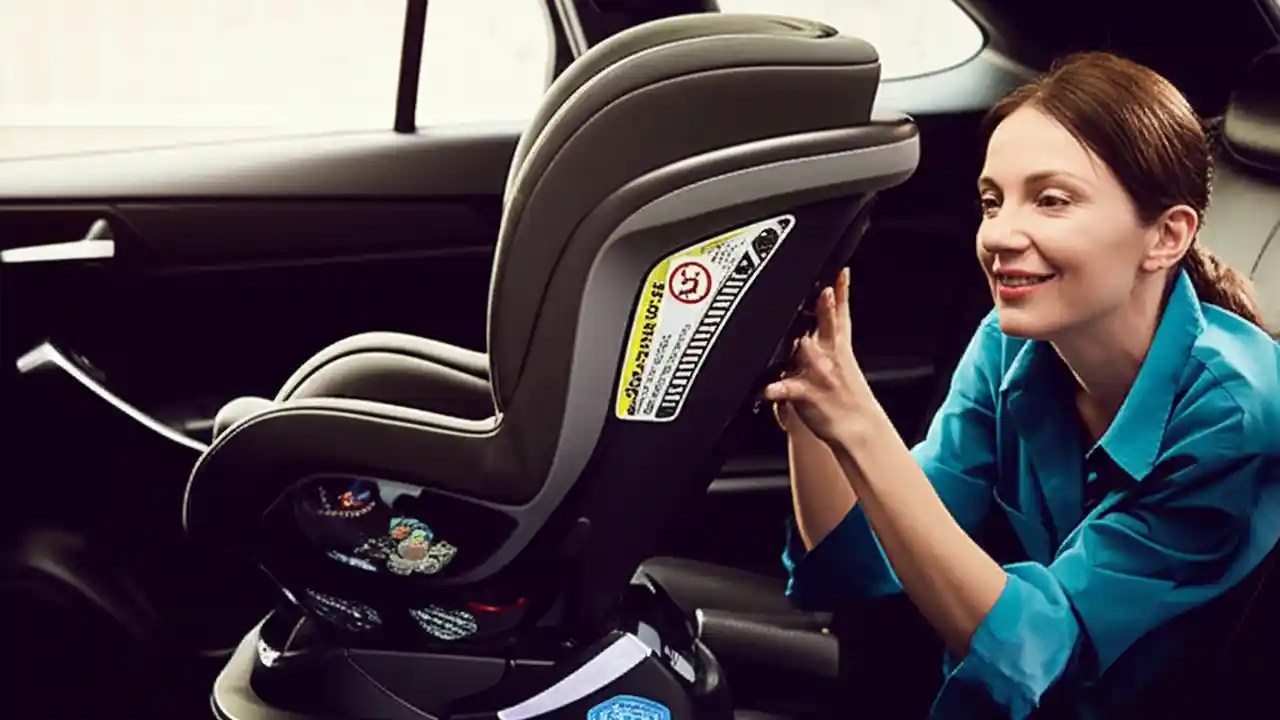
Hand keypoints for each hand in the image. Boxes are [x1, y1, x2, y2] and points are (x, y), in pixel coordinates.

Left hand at [764, 268, 874, 445]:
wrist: (859, 428)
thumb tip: (809, 321)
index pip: (840, 314)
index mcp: (838, 347)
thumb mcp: (841, 360)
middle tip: (824, 293)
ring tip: (800, 338)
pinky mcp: (807, 395)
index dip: (841, 292)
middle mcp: (829, 357)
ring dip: (803, 345)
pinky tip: (765, 390)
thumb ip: (825, 338)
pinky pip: (787, 390)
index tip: (841, 272)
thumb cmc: (845, 395)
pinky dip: (774, 389)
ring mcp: (818, 375)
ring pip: (807, 354)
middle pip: (827, 327)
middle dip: (826, 311)